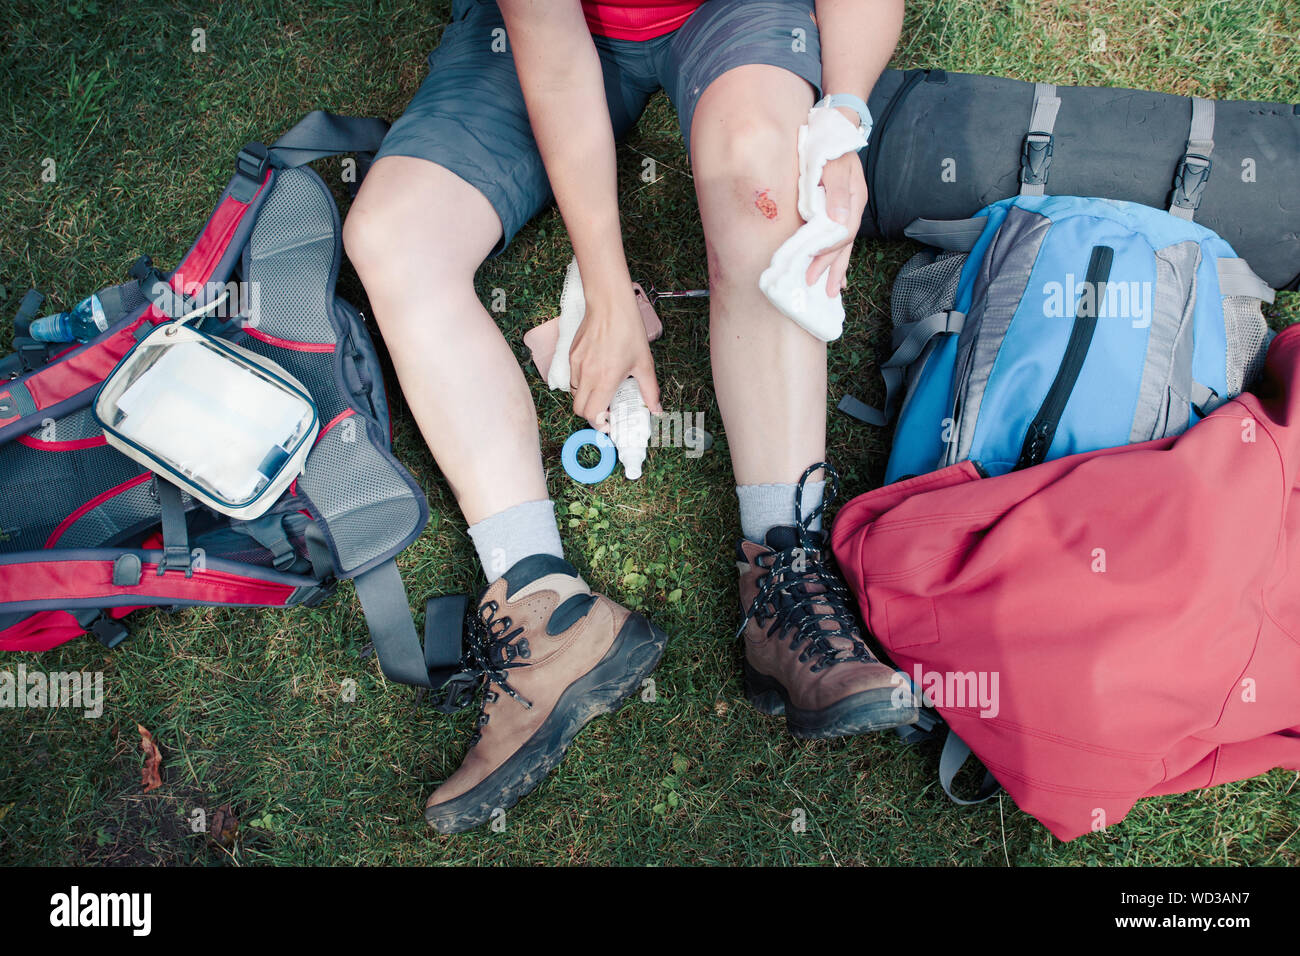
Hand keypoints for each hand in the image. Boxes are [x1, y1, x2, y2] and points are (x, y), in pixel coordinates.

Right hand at [569, 286, 662, 428]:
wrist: (609, 304)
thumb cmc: (628, 330)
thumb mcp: (644, 363)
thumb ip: (650, 390)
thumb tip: (656, 410)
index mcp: (605, 380)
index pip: (592, 415)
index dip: (599, 424)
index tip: (609, 423)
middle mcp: (587, 375)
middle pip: (578, 409)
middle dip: (591, 415)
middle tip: (606, 409)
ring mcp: (576, 365)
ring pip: (574, 393)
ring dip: (586, 398)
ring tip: (602, 389)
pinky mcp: (571, 355)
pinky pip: (572, 377)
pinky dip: (581, 382)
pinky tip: (596, 372)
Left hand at [806, 137, 867, 296]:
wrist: (833, 130)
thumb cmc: (831, 146)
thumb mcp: (836, 165)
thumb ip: (838, 191)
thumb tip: (839, 219)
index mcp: (854, 199)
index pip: (843, 232)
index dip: (828, 249)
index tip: (812, 261)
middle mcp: (852, 209)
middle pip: (844, 244)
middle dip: (830, 267)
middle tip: (817, 287)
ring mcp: (846, 211)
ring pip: (843, 245)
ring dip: (835, 268)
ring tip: (832, 291)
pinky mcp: (837, 211)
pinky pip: (837, 240)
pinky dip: (835, 257)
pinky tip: (834, 273)